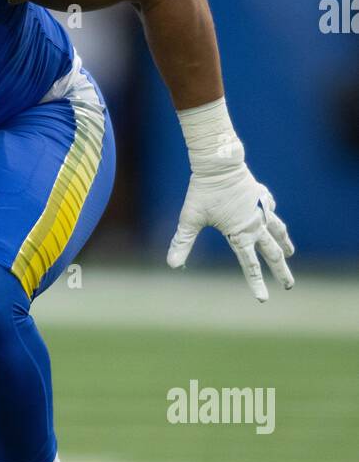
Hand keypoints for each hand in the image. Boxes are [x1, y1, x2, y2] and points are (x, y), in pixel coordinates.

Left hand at [167, 165, 294, 301]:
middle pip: (272, 253)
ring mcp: (261, 209)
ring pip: (278, 231)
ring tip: (290, 253)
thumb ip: (182, 242)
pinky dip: (273, 217)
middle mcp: (255, 224)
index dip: (256, 283)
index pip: (249, 265)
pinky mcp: (260, 195)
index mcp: (240, 233)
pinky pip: (270, 209)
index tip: (263, 299)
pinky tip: (273, 217)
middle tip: (288, 285)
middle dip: (280, 271)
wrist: (218, 163)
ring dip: (284, 243)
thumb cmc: (203, 191)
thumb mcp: (190, 218)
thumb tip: (172, 264)